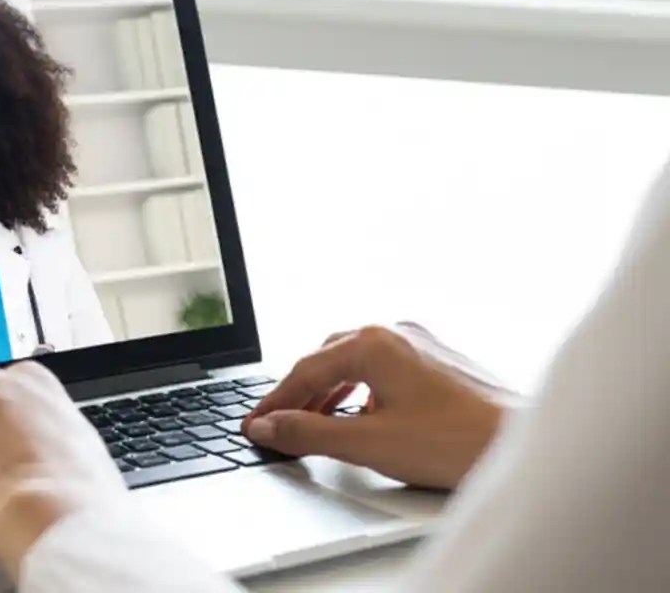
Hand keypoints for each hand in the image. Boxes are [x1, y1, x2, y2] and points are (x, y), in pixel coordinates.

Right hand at [243, 325, 504, 489]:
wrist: (523, 444)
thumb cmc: (457, 441)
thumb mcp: (368, 442)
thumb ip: (309, 432)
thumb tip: (269, 426)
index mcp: (374, 343)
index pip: (305, 371)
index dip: (274, 402)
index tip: (253, 425)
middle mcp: (396, 333)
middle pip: (327, 359)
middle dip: (298, 393)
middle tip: (276, 423)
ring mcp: (421, 344)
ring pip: (355, 362)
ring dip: (328, 392)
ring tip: (310, 423)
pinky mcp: (439, 360)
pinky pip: (382, 369)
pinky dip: (358, 390)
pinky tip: (359, 415)